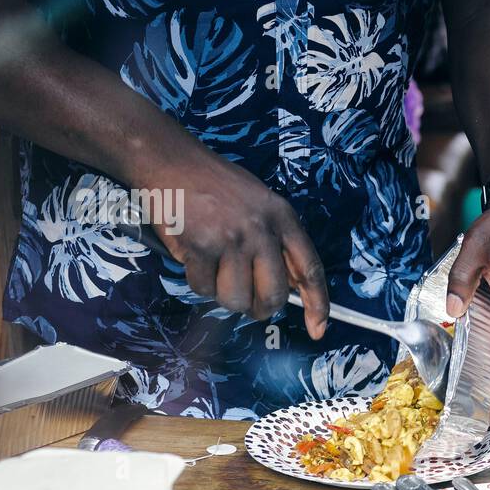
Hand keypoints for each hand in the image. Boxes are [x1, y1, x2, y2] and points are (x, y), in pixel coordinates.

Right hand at [141, 144, 329, 338]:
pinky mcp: (199, 247)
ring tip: (216, 271)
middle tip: (249, 303)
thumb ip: (278, 242)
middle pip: (272, 295)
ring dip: (224, 295)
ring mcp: (230, 239)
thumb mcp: (262, 204)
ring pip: (236, 299)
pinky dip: (198, 282)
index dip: (317, 304)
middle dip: (260, 308)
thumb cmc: (217, 186)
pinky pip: (203, 288)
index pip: (310, 269)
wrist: (172, 161)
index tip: (318, 329)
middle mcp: (261, 230)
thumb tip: (292, 287)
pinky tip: (195, 259)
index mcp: (283, 218)